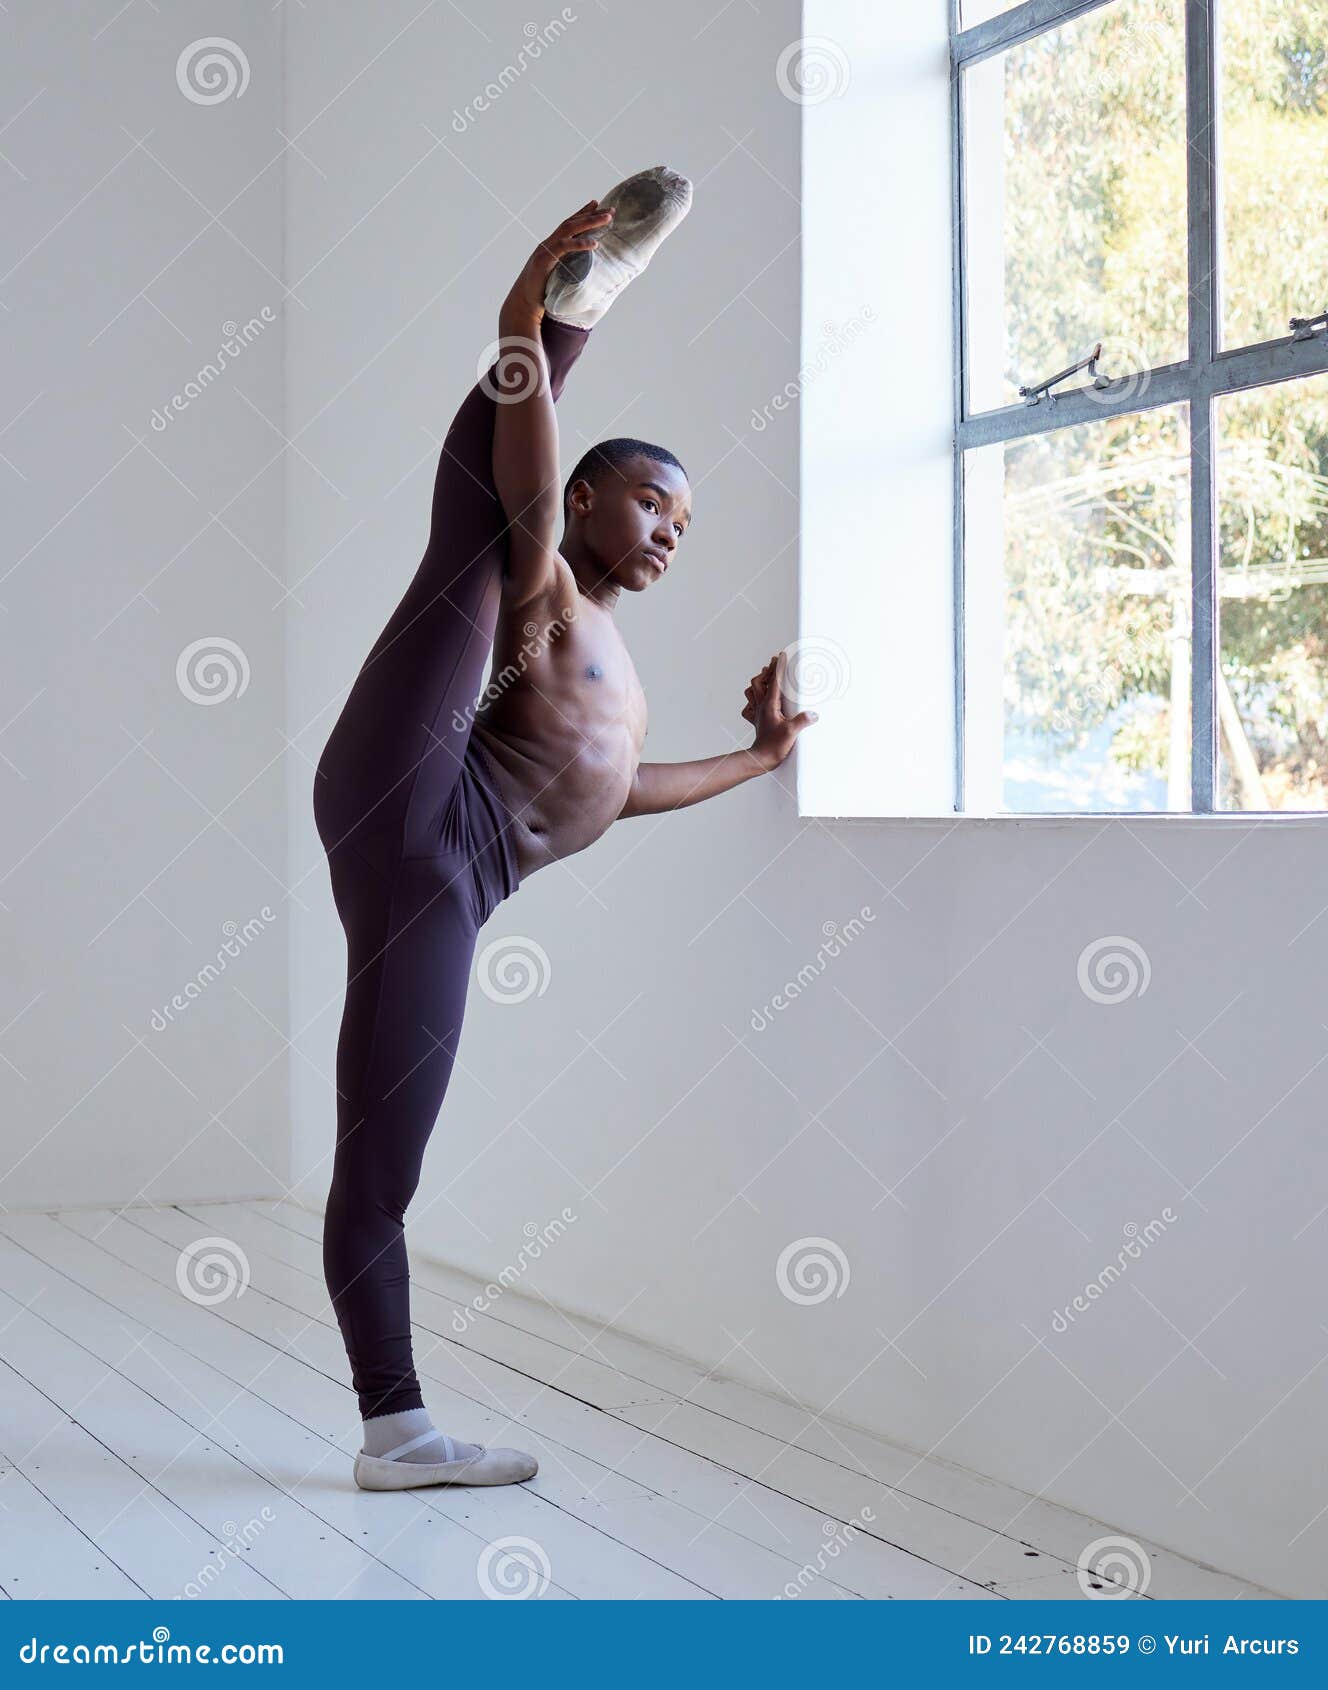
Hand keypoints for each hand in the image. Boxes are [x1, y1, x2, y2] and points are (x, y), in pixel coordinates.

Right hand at [501, 200, 614, 328]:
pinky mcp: (544, 260)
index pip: (569, 225)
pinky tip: (595, 243)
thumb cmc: (542, 295)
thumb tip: (586, 272)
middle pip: (572, 223)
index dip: (583, 213)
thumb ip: (569, 269)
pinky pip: (564, 247)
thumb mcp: (558, 277)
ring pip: (569, 229)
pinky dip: (580, 244)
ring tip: (608, 219)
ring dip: (590, 222)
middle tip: (612, 211)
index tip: (598, 204)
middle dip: (592, 214)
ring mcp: (545, 250)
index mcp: (551, 246)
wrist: (524, 305)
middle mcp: (548, 243)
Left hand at [744, 649, 817, 769]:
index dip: (778, 667)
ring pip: (752, 692)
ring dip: (758, 683)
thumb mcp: (791, 733)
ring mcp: (758, 713)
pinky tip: (761, 700)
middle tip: (775, 664)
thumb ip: (802, 721)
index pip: (774, 681)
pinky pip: (750, 706)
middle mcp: (761, 706)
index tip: (782, 655)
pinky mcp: (758, 721)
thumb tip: (814, 714)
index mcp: (769, 705)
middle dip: (767, 671)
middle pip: (758, 682)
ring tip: (767, 678)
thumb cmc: (774, 747)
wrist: (761, 759)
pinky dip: (753, 700)